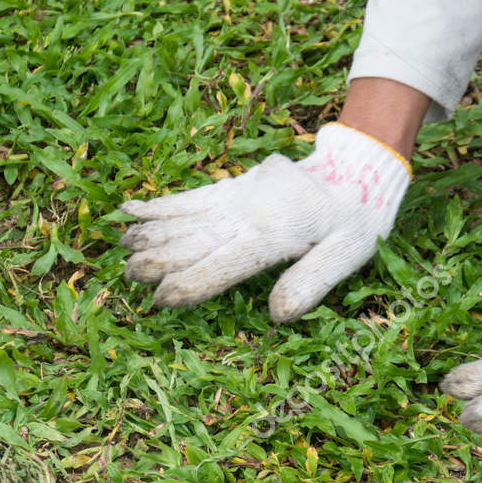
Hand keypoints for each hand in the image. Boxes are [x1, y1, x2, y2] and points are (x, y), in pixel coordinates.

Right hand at [119, 123, 410, 321]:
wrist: (360, 167)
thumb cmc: (358, 217)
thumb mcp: (351, 253)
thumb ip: (313, 282)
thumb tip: (278, 315)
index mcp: (276, 235)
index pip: (224, 264)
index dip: (191, 283)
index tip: (161, 299)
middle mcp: (250, 213)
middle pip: (196, 239)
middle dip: (160, 258)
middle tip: (128, 277)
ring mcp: (239, 195)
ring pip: (187, 215)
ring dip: (152, 231)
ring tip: (121, 246)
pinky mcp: (235, 186)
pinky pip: (193, 195)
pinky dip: (162, 203)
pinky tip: (132, 207)